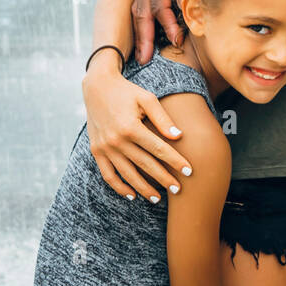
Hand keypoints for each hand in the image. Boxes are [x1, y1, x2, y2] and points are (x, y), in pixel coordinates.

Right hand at [81, 52, 190, 200]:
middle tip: (178, 190)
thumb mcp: (147, 99)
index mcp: (131, 127)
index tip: (189, 171)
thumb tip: (178, 135)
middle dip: (163, 179)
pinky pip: (108, 175)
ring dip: (143, 188)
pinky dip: (119, 187)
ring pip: (127, 174)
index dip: (175, 161)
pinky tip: (132, 195)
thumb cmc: (127, 92)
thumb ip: (162, 118)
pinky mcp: (96, 151)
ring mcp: (104, 148)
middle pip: (145, 165)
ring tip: (158, 198)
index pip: (158, 149)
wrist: (97, 87)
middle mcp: (116, 140)